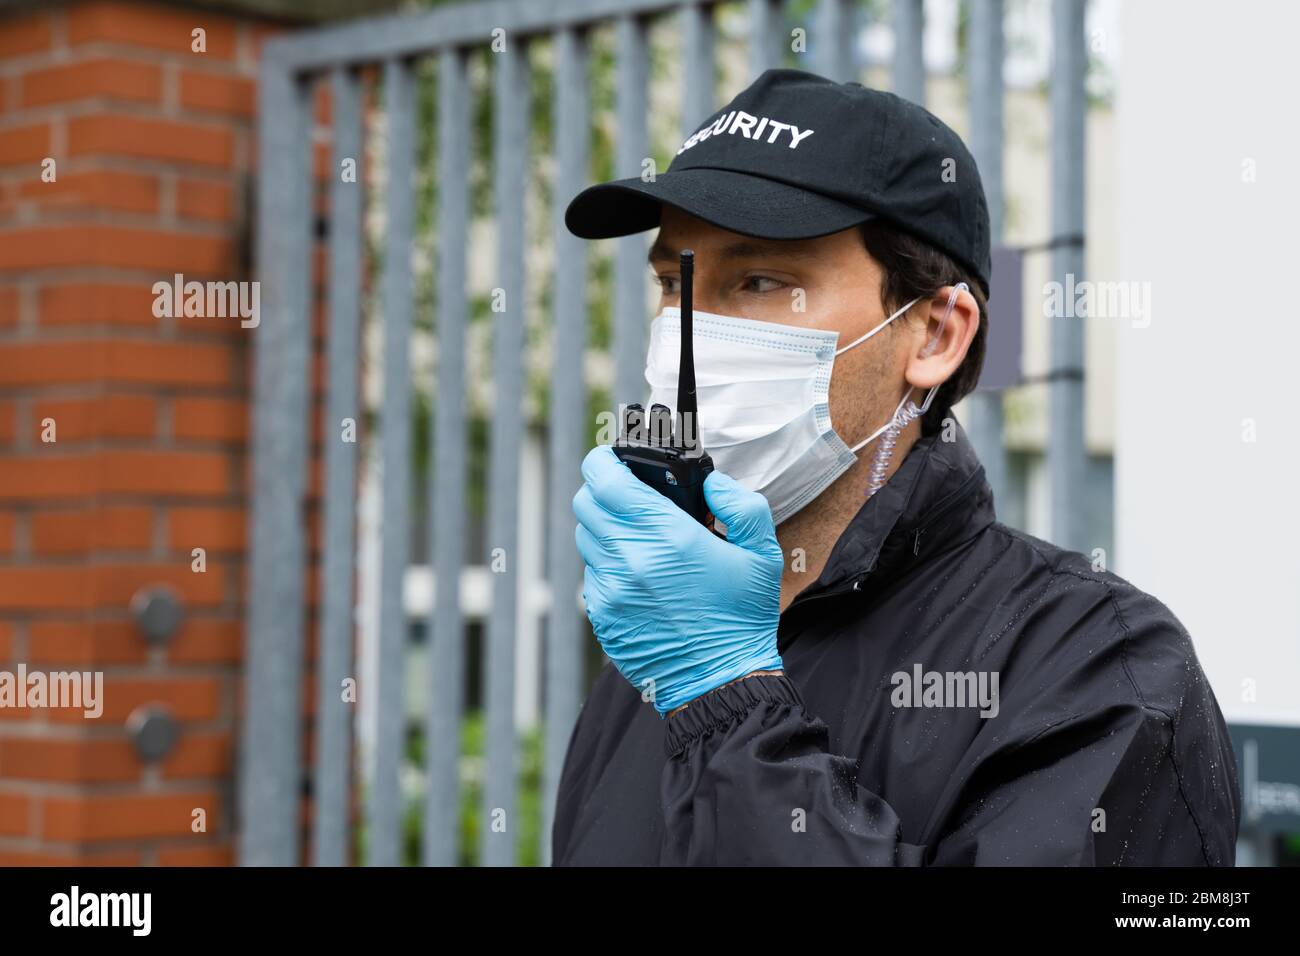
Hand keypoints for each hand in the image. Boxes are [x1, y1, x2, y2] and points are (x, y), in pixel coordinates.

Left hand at [573, 445, 783, 715]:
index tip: (611, 459)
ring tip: (640, 537)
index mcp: (666, 536)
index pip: (605, 479)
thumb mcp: (762, 552)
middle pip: (586, 503)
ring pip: (586, 537)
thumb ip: (740, 503)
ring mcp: (610, 590)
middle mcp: (629, 559)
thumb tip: (710, 481)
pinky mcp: (602, 616)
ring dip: (606, 527)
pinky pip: (591, 574)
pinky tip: (639, 574)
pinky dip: (608, 564)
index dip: (602, 461)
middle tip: (630, 495)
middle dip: (604, 490)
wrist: (721, 683)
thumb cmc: (742, 619)